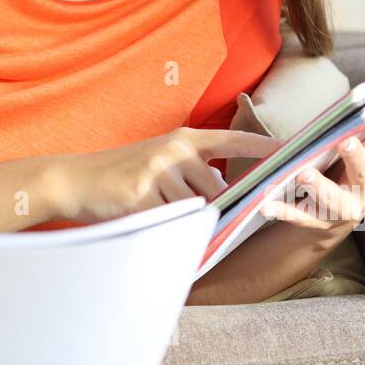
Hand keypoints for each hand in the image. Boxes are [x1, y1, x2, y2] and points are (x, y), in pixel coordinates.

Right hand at [47, 127, 283, 223]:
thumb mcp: (158, 160)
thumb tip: (220, 194)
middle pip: (215, 190)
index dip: (261, 147)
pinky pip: (170, 221)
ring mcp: (160, 170)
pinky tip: (139, 212)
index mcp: (182, 138)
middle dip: (203, 206)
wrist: (74, 180)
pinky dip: (162, 225)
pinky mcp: (145, 194)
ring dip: (178, 217)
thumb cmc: (119, 174)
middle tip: (170, 203)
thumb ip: (191, 171)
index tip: (289, 151)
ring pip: (193, 208)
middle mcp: (175, 150)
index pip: (232, 141)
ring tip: (147, 204)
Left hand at [258, 103, 364, 239]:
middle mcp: (364, 189)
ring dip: (319, 186)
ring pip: (333, 200)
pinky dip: (284, 210)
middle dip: (356, 157)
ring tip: (304, 174)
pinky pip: (299, 216)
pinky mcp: (317, 221)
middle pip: (364, 173)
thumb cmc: (349, 173)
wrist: (332, 219)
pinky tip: (267, 205)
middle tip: (345, 142)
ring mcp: (341, 209)